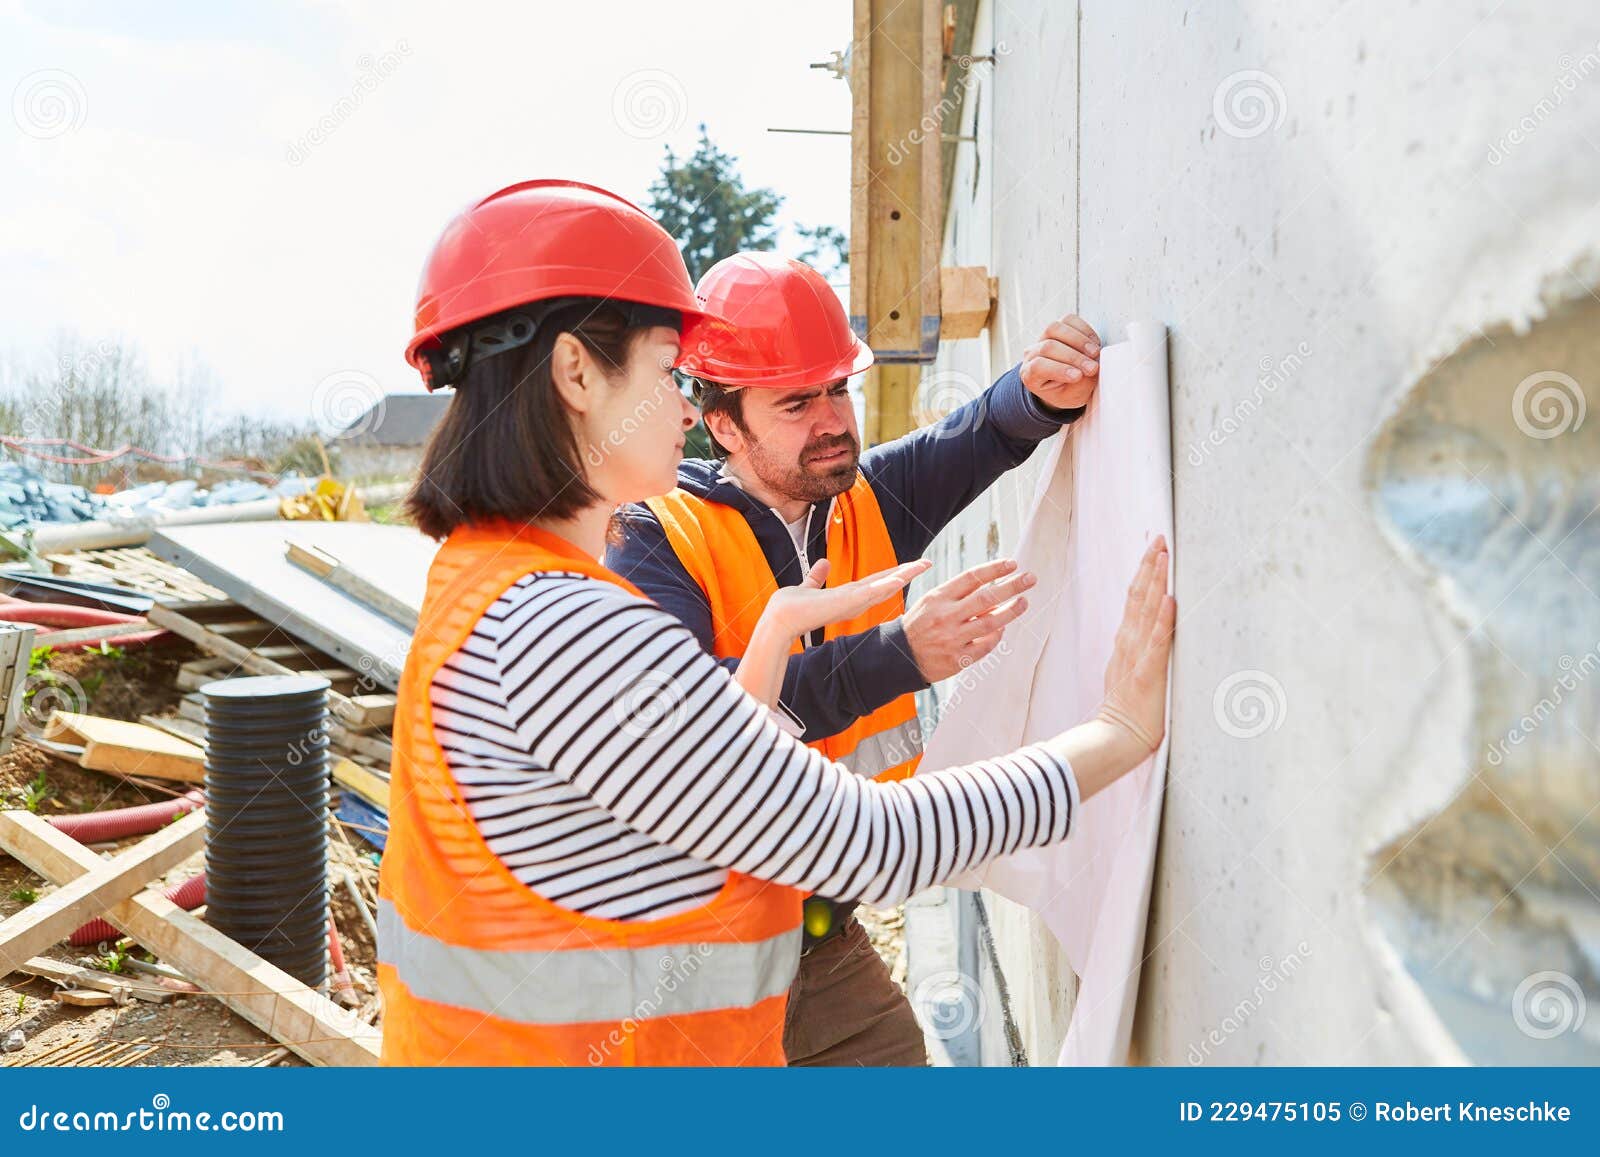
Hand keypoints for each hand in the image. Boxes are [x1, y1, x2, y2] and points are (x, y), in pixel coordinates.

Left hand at [760, 558, 931, 640]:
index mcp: (848, 596)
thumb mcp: (808, 586)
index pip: (876, 582)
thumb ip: (817, 577)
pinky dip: (885, 585)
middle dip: (906, 573)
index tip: (910, 565)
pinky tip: (899, 577)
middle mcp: (854, 600)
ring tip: (922, 565)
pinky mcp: (845, 603)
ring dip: (903, 576)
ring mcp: (852, 602)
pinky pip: (870, 592)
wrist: (780, 619)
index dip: (893, 573)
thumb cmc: (792, 608)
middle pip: (886, 584)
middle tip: (927, 563)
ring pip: (883, 586)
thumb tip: (824, 563)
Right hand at [902, 558, 1036, 680]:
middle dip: (1012, 586)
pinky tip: (1003, 628)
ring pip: (990, 623)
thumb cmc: (920, 624)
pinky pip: (985, 646)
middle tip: (1030, 578)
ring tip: (1024, 602)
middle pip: (986, 598)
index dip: (994, 569)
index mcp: (939, 597)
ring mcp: (953, 638)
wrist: (900, 656)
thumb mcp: (931, 602)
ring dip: (1011, 611)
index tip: (1012, 564)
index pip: (972, 578)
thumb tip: (994, 595)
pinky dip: (997, 635)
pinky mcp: (957, 659)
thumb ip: (959, 596)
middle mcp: (946, 616)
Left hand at [1019, 314, 1100, 410]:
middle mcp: (1032, 354)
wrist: (1066, 383)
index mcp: (1030, 375)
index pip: (1038, 366)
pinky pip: (1068, 320)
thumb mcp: (1073, 396)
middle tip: (1093, 368)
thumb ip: (1082, 382)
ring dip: (1079, 340)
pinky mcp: (1057, 327)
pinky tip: (1093, 343)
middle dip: (1074, 357)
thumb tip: (1094, 365)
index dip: (1059, 369)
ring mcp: (1042, 337)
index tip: (1078, 376)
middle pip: (1048, 346)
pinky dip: (1084, 330)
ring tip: (1095, 353)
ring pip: (1055, 328)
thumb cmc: (1067, 391)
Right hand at [1095, 536, 1174, 754]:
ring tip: (1163, 556)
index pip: (1135, 598)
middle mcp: (1129, 642)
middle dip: (1150, 565)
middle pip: (1139, 596)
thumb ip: (1136, 649)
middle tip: (1159, 538)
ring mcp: (1137, 656)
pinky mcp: (1147, 673)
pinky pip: (1156, 642)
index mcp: (1126, 641)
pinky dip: (1162, 619)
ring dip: (1156, 582)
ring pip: (1147, 611)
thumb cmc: (1127, 710)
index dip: (1144, 572)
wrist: (1118, 738)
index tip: (1154, 547)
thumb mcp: (1129, 671)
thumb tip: (1147, 629)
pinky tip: (1169, 600)